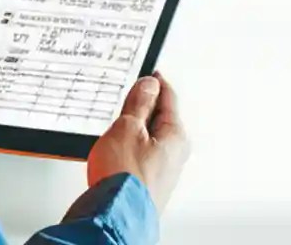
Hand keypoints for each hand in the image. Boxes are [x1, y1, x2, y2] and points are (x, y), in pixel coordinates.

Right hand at [86, 73, 190, 214]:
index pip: (169, 98)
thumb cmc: (125, 179)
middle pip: (159, 119)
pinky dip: (127, 149)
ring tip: (114, 130)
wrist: (115, 216)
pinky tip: (113, 153)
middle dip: (141, 108)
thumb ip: (138, 104)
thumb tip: (148, 85)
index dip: (155, 83)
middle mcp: (175, 155)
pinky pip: (139, 156)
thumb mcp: (127, 128)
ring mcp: (162, 171)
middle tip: (125, 100)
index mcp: (176, 136)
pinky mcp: (147, 183)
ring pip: (147, 139)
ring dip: (132, 130)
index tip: (148, 73)